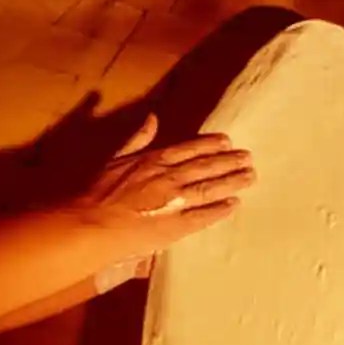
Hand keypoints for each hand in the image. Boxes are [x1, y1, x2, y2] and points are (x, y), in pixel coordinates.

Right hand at [80, 113, 255, 254]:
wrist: (93, 224)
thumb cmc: (97, 193)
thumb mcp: (115, 157)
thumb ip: (137, 138)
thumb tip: (153, 118)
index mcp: (154, 160)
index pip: (190, 149)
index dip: (211, 145)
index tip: (228, 141)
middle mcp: (170, 177)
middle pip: (207, 167)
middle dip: (230, 162)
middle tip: (249, 158)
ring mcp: (175, 202)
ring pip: (211, 188)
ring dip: (232, 182)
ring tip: (250, 177)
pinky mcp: (176, 226)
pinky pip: (204, 216)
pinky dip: (221, 210)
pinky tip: (235, 205)